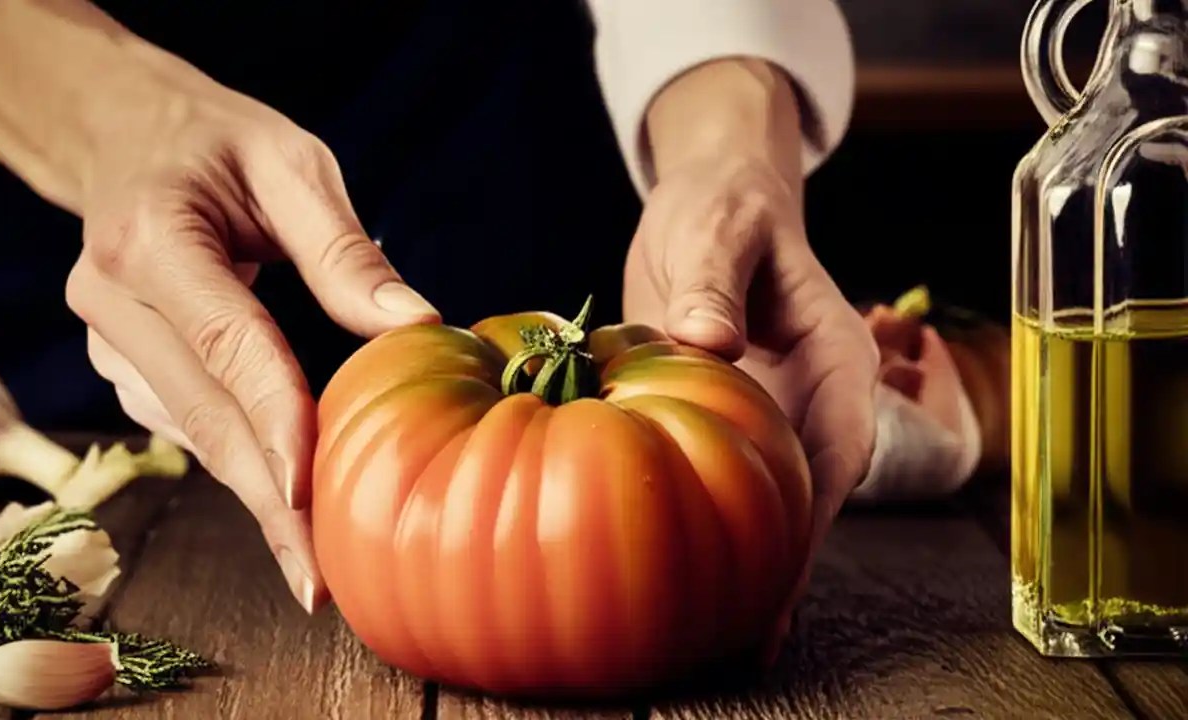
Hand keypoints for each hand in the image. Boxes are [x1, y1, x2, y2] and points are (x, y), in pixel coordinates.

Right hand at [0, 0, 439, 611]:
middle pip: (203, 413)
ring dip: (255, 495)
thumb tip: (417, 324)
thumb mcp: (291, 164)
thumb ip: (345, 250)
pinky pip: (187, 426)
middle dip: (267, 497)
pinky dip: (239, 463)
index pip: (224, 342)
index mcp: (151, 235)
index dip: (272, 419)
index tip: (310, 490)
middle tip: (319, 574)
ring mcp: (105, 339)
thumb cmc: (214, 141)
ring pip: (193, 434)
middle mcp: (110, 297)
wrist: (120, 133)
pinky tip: (284, 504)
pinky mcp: (120, 365)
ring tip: (313, 560)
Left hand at [623, 59, 877, 650]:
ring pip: (770, 493)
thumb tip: (711, 339)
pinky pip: (723, 472)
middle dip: (785, 563)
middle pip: (810, 492)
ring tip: (710, 626)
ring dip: (748, 554)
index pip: (840, 448)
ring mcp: (771, 411)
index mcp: (833, 356)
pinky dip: (708, 516)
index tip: (785, 576)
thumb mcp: (720, 231)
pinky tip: (675, 561)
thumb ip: (713, 281)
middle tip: (745, 635)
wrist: (710, 203)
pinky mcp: (727, 416)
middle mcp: (811, 396)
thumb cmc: (726, 209)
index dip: (818, 517)